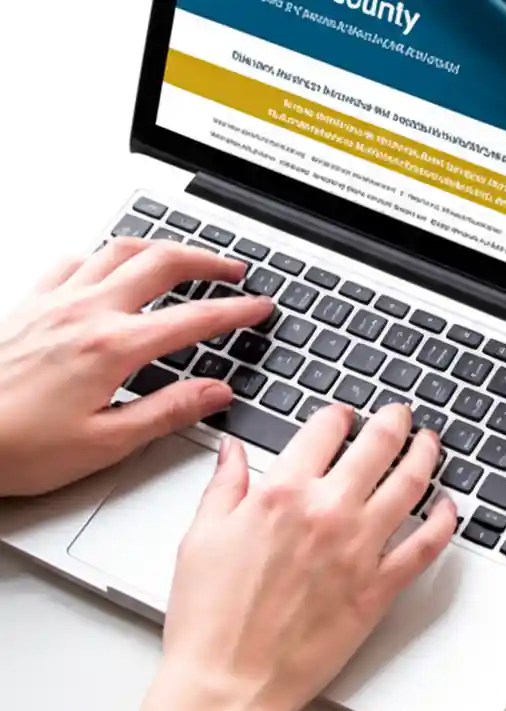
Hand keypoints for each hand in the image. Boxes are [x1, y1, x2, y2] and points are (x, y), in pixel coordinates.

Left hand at [0, 238, 272, 497]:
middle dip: (208, 261)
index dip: (237, 311)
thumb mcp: (106, 444)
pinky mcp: (29, 303)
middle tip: (235, 271)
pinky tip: (111, 267)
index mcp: (113, 348)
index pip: (195, 318)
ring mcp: (55, 302)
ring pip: (120, 250)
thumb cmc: (14, 447)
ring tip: (186, 256)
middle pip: (162, 263)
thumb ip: (168, 411)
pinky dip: (105, 256)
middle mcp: (86, 314)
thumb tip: (215, 393)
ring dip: (162, 248)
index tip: (260, 307)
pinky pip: (74, 261)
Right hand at [140, 403, 456, 710]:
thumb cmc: (210, 619)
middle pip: (378, 445)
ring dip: (426, 454)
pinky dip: (443, 520)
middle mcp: (327, 512)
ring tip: (430, 442)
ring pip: (411, 483)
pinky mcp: (380, 586)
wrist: (229, 682)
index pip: (324, 429)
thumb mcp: (200, 537)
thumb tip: (233, 452)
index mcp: (281, 493)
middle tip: (401, 413)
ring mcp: (359, 547)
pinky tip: (447, 506)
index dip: (339, 414)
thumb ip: (224, 486)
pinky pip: (426, 544)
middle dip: (394, 421)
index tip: (345, 414)